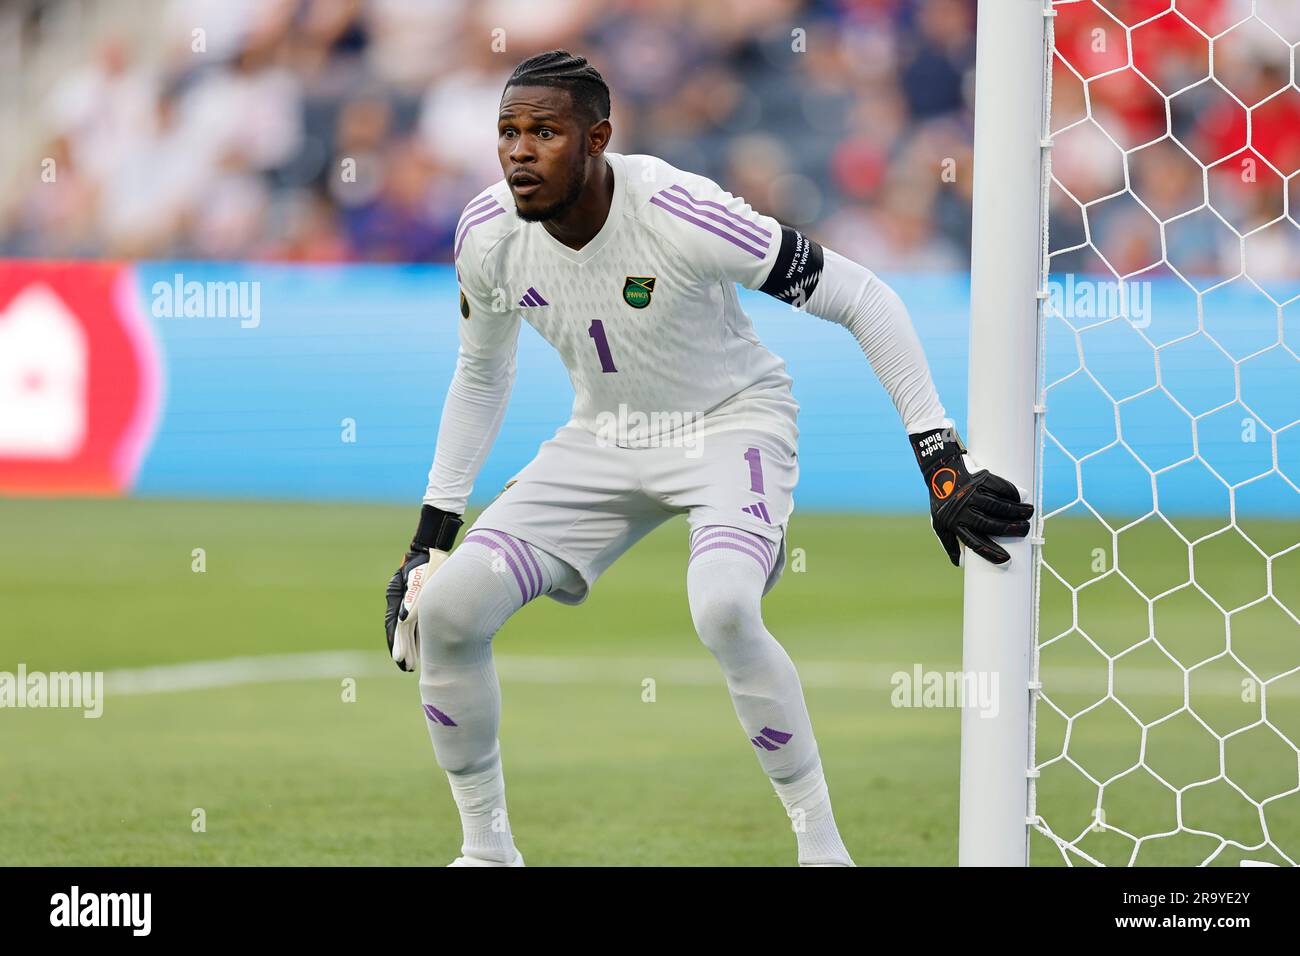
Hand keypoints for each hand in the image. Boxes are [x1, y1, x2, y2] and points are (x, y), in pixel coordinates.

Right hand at [384, 506, 462, 670]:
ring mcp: (408, 602)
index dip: (395, 642)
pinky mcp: (419, 602)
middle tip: (407, 668)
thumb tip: (404, 619)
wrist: (431, 547)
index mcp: (395, 595)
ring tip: (413, 665)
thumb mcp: (416, 576)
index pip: (393, 624)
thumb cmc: (424, 561)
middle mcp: (400, 601)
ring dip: (411, 646)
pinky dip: (420, 636)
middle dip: (404, 649)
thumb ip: (411, 597)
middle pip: (400, 630)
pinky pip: (418, 623)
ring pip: (409, 629)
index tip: (398, 658)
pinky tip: (424, 649)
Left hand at [909, 426, 1032, 566]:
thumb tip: (960, 564)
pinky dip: (1011, 492)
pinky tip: (1021, 497)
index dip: (990, 553)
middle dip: (1011, 529)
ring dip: (1016, 511)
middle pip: (991, 524)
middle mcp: (962, 509)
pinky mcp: (979, 478)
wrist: (939, 469)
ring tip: (1029, 513)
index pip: (974, 542)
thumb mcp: (939, 522)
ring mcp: (971, 493)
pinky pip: (999, 487)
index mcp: (953, 523)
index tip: (1007, 560)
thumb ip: (949, 542)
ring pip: (998, 506)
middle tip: (1025, 530)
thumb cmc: (941, 500)